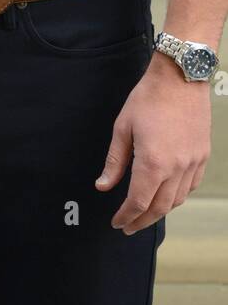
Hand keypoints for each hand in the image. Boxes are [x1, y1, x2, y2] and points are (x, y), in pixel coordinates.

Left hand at [95, 52, 210, 232]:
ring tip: (145, 214)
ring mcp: (193, 163)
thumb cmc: (148, 98)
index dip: (126, 216)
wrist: (180, 78)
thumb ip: (114, 161)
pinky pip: (191, 186)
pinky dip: (178, 196)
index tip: (117, 223)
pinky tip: (168, 195)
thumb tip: (103, 185)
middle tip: (129, 227)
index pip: (138, 202)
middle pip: (159, 207)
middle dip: (142, 221)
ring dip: (160, 211)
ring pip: (177, 199)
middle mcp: (177, 168)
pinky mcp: (202, 156)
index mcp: (153, 162)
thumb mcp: (122, 127)